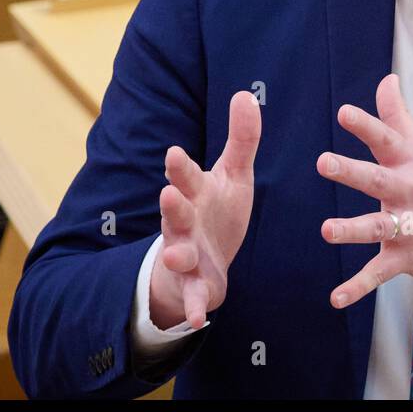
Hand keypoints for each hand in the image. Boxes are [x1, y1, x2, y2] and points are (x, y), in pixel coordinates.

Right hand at [150, 90, 260, 329]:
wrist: (204, 262)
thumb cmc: (216, 211)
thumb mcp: (232, 176)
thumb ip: (241, 139)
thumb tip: (244, 93)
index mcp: (194, 194)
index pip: (186, 177)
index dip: (180, 167)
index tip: (175, 153)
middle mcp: (184, 223)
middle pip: (175, 213)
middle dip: (171, 205)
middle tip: (168, 194)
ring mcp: (186, 255)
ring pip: (178, 252)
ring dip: (177, 252)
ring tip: (179, 252)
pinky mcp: (195, 285)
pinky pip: (193, 297)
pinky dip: (194, 307)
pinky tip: (198, 319)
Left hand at [317, 73, 412, 308]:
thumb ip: (397, 116)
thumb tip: (386, 78)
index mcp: (410, 165)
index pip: (386, 140)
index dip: (366, 126)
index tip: (344, 113)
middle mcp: (409, 193)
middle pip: (378, 179)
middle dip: (351, 171)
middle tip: (324, 162)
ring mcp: (409, 227)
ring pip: (377, 228)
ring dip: (352, 229)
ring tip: (327, 230)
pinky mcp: (407, 258)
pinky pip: (379, 274)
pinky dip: (358, 287)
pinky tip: (336, 298)